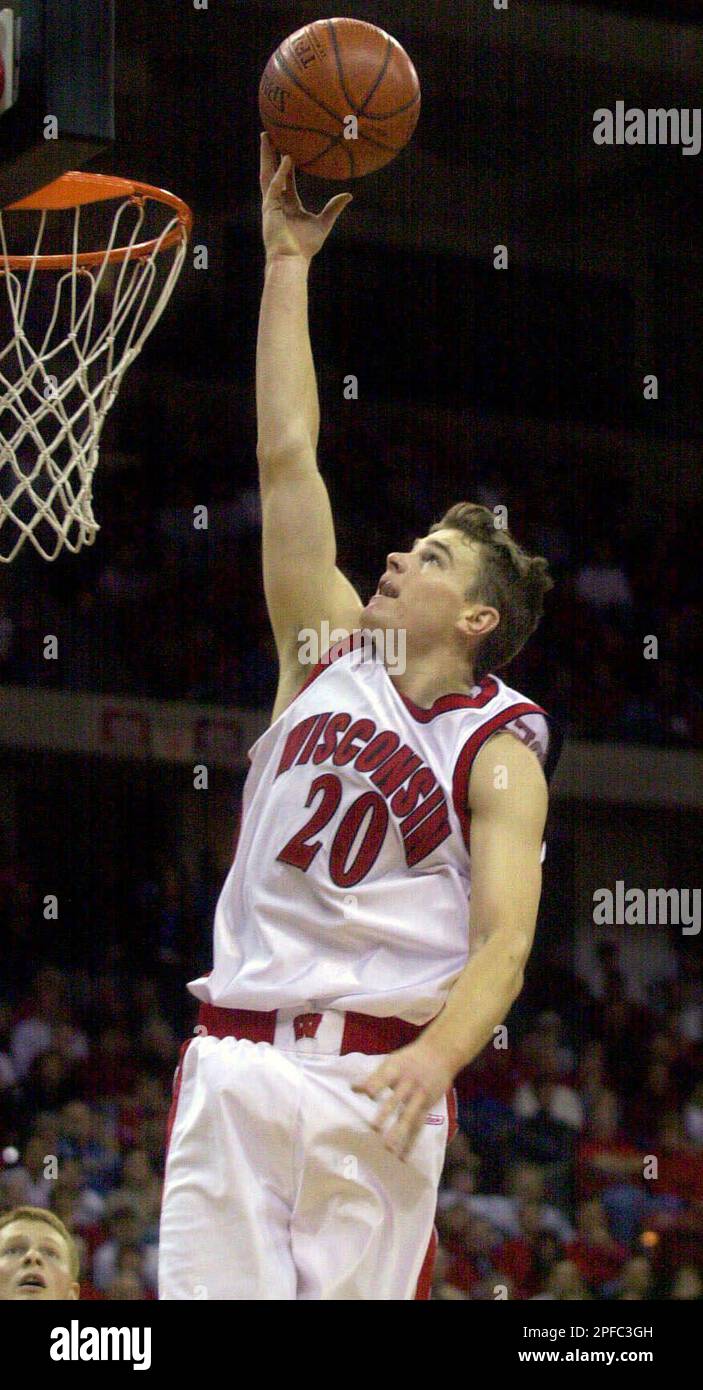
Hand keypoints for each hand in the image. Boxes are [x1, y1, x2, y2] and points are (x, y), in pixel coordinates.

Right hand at [259, 131, 352, 262]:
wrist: (292, 261)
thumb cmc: (305, 247)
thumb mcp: (323, 223)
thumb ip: (333, 208)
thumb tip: (348, 194)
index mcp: (287, 205)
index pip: (285, 180)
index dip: (285, 165)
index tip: (286, 149)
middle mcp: (277, 202)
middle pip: (271, 172)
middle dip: (269, 154)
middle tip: (269, 134)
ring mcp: (271, 204)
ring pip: (267, 174)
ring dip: (267, 155)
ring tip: (267, 136)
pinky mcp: (270, 209)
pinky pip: (275, 186)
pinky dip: (281, 173)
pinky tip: (287, 159)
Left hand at [352, 1037, 454, 1161]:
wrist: (441, 1053)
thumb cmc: (410, 1059)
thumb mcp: (392, 1062)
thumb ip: (374, 1078)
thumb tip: (351, 1088)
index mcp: (397, 1068)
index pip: (385, 1077)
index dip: (376, 1085)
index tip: (367, 1094)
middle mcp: (409, 1082)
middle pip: (397, 1099)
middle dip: (386, 1113)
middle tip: (374, 1128)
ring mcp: (419, 1095)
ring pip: (409, 1116)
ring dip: (399, 1132)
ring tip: (388, 1148)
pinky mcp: (427, 1106)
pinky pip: (418, 1126)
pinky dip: (411, 1142)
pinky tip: (403, 1157)